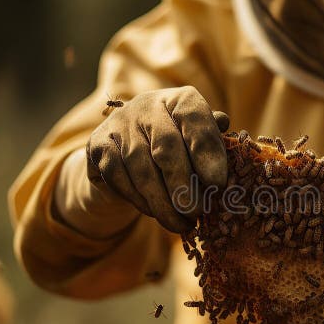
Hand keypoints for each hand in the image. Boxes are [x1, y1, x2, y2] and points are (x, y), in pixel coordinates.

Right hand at [86, 86, 228, 233]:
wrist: (125, 150)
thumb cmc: (176, 147)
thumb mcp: (196, 141)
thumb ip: (211, 140)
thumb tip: (225, 126)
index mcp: (179, 99)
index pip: (195, 120)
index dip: (208, 152)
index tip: (218, 184)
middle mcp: (147, 105)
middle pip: (166, 148)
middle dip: (184, 185)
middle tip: (198, 212)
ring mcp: (119, 124)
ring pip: (142, 169)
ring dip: (163, 203)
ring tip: (182, 224)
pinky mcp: (98, 145)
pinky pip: (121, 179)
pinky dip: (141, 201)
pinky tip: (156, 214)